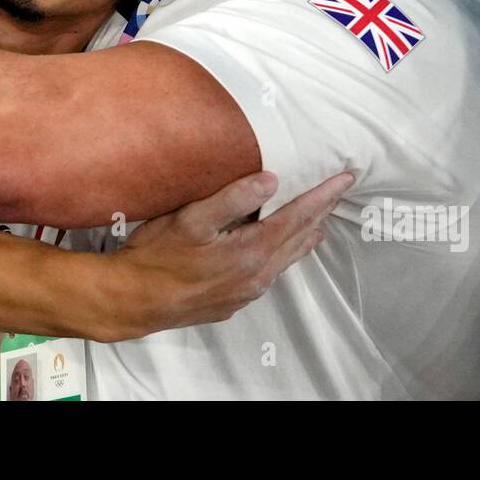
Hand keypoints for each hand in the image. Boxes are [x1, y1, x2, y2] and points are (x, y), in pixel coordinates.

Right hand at [108, 170, 354, 339]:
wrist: (134, 302)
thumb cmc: (157, 257)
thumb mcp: (191, 219)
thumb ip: (232, 198)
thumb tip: (272, 180)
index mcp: (252, 251)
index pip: (299, 216)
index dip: (323, 195)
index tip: (346, 177)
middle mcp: (258, 275)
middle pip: (300, 237)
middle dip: (321, 211)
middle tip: (339, 190)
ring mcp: (247, 291)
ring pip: (287, 258)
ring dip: (305, 234)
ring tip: (318, 218)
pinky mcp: (234, 300)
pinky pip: (271, 271)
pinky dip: (284, 251)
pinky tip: (278, 246)